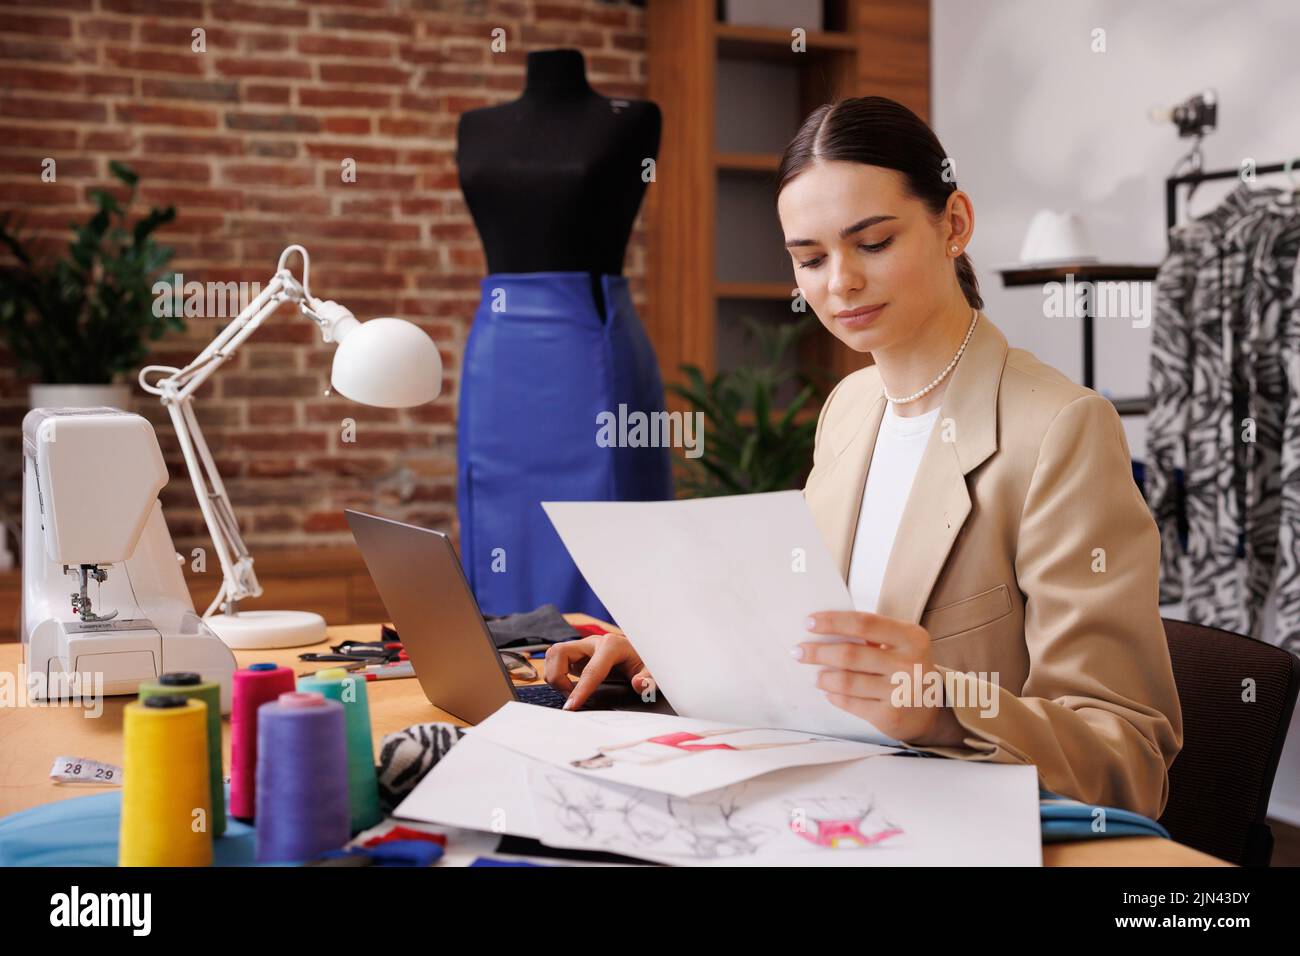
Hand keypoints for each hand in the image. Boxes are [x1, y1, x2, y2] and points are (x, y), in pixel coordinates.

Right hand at [543, 632, 654, 710]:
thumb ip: (649, 679)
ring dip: (555, 675)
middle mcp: (593, 642)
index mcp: (612, 646)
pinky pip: (556, 660)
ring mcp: (583, 646)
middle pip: (559, 653)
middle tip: (571, 697)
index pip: (590, 671)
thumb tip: (638, 684)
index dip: (579, 690)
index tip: (571, 706)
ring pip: (553, 654)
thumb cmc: (644, 662)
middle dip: (558, 677)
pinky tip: (569, 686)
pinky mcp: (577, 653)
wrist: (640, 653)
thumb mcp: (653, 671)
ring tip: (569, 692)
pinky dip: (556, 674)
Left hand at [794, 611, 967, 746]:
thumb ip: (870, 635)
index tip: (808, 623)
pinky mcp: (890, 716)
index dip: (832, 622)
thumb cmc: (906, 668)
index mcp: (912, 638)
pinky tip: (829, 692)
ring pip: (847, 681)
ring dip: (823, 677)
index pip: (864, 623)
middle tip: (798, 651)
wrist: (931, 710)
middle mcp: (910, 664)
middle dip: (817, 652)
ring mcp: (901, 692)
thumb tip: (822, 629)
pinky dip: (834, 696)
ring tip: (814, 676)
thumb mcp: (899, 645)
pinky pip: (850, 703)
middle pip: (850, 654)